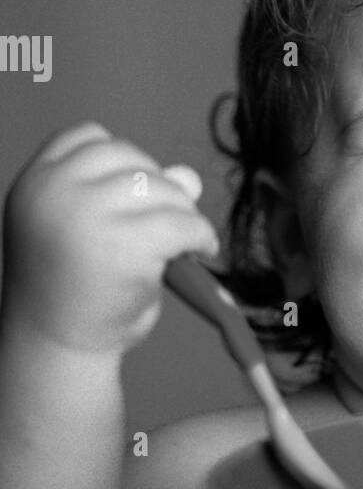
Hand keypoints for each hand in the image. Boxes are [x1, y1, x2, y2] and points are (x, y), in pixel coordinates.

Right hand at [0, 122, 219, 355]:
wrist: (57, 351)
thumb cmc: (75, 295)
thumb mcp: (96, 233)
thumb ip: (134, 198)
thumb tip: (187, 175)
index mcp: (35, 183)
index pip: (87, 137)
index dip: (120, 161)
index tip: (135, 193)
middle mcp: (55, 191)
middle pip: (130, 156)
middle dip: (157, 186)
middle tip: (169, 223)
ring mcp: (88, 214)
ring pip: (162, 187)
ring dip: (182, 212)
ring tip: (184, 242)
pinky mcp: (126, 244)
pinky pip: (183, 222)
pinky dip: (201, 235)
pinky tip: (200, 251)